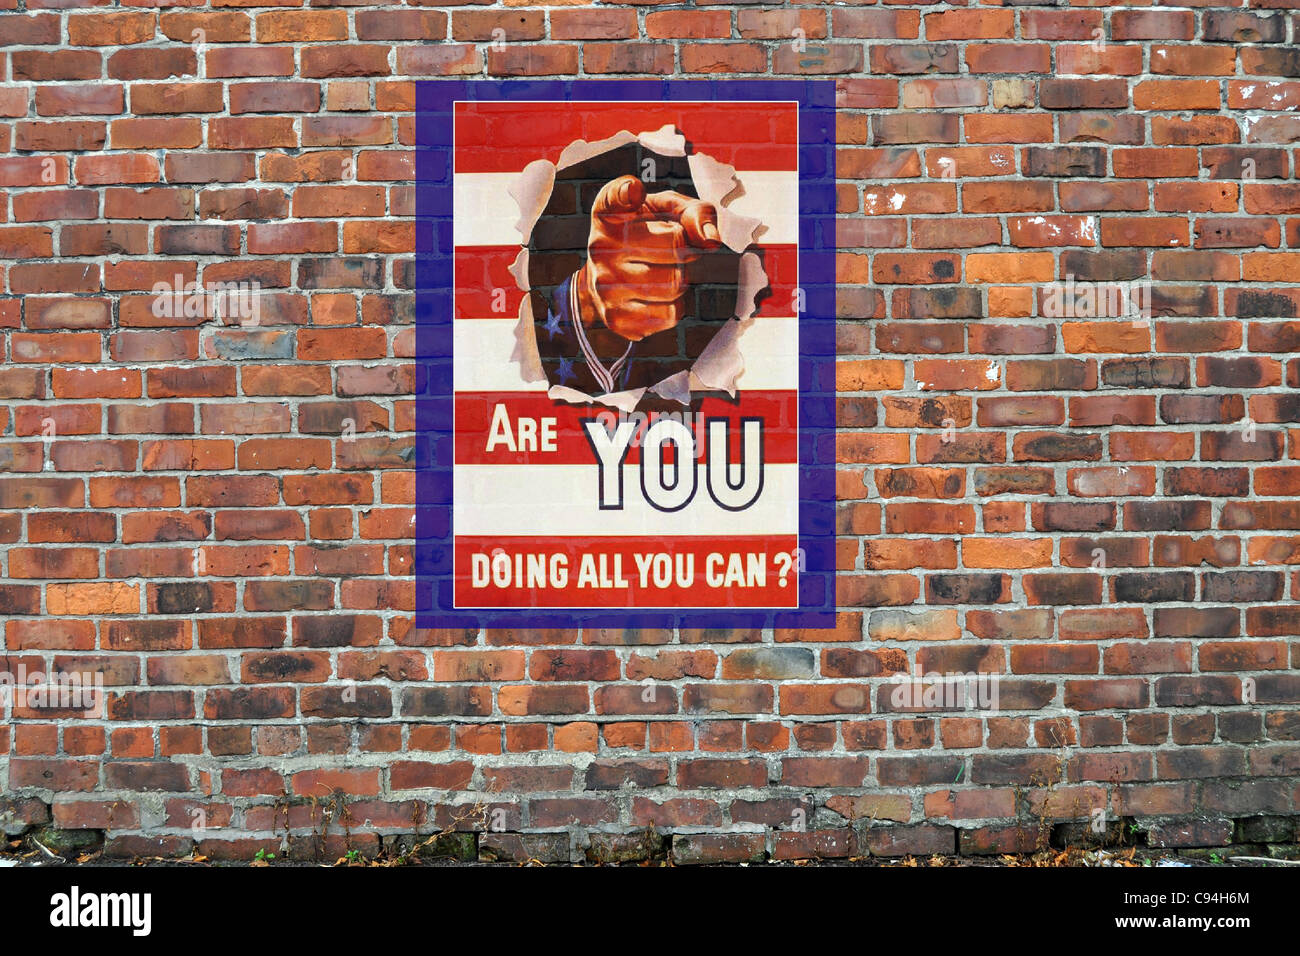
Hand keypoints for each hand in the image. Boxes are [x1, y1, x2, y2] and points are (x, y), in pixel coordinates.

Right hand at [576, 175, 720, 341]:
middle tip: (674, 251)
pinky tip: (658, 296)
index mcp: (608, 213)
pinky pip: (669, 315)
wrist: (609, 279)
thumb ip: (694, 212)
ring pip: (675, 286)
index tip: (634, 192)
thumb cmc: (645, 236)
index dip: (627, 194)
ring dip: (682, 280)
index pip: (614, 198)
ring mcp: (604, 286)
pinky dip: (675, 306)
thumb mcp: (666, 211)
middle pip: (674, 248)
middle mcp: (600, 248)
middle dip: (686, 251)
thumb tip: (710, 239)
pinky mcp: (616, 318)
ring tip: (664, 272)